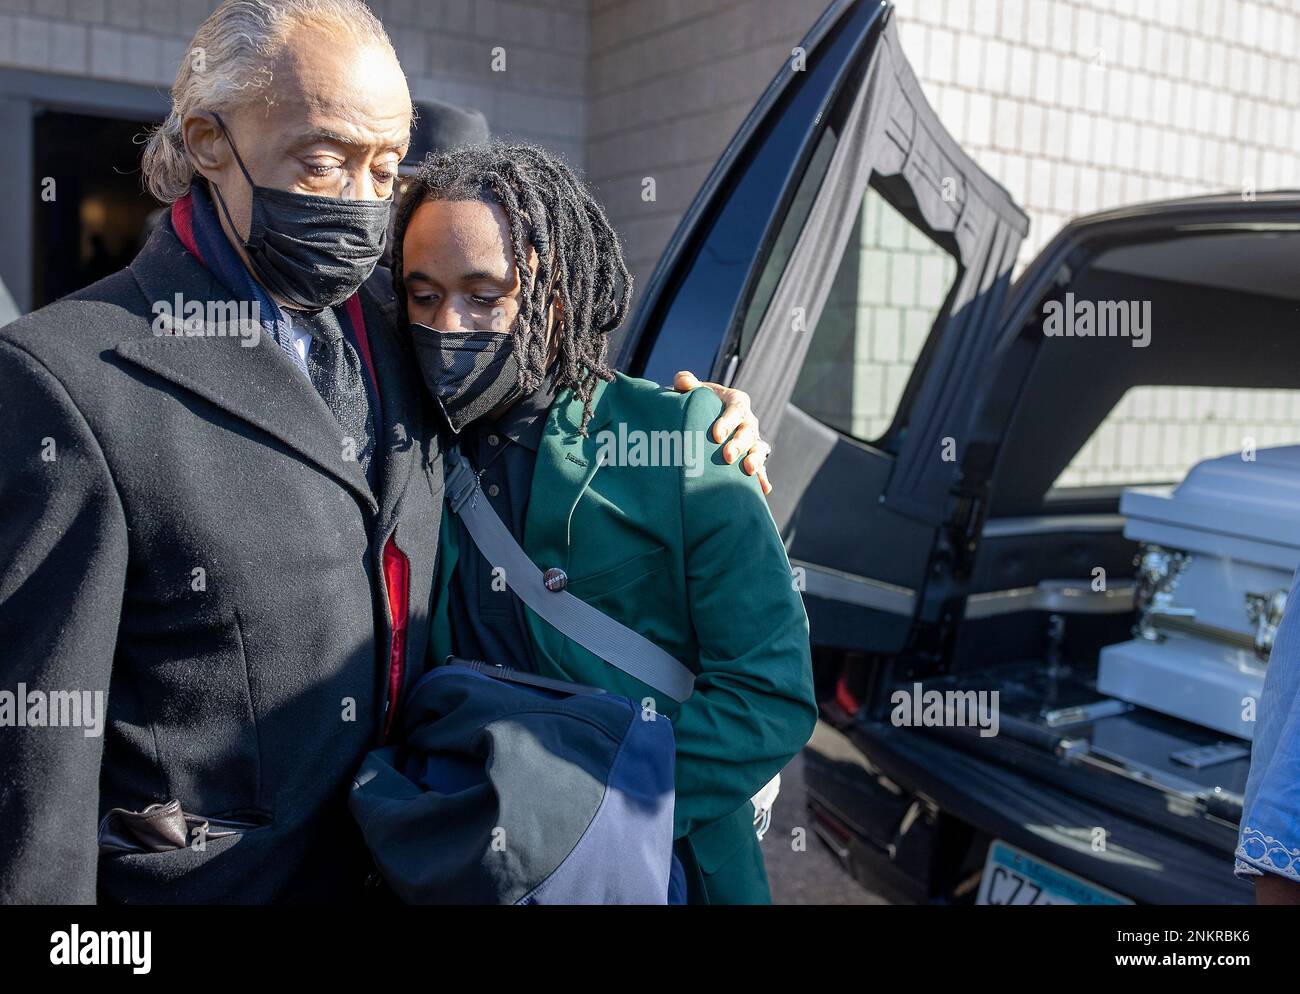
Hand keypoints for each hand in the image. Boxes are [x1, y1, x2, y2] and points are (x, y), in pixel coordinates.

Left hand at [673, 370, 771, 494]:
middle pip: (748, 432)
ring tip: (748, 471)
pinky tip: (763, 489)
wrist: (702, 419)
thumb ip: (685, 382)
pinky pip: (760, 468)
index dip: (728, 421)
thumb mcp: (692, 389)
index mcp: (736, 401)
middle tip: (728, 456)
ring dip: (755, 460)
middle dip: (739, 444)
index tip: (716, 434)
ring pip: (758, 449)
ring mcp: (751, 440)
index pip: (735, 409)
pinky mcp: (750, 457)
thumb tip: (683, 382)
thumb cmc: (697, 402)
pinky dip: (762, 478)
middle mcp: (747, 421)